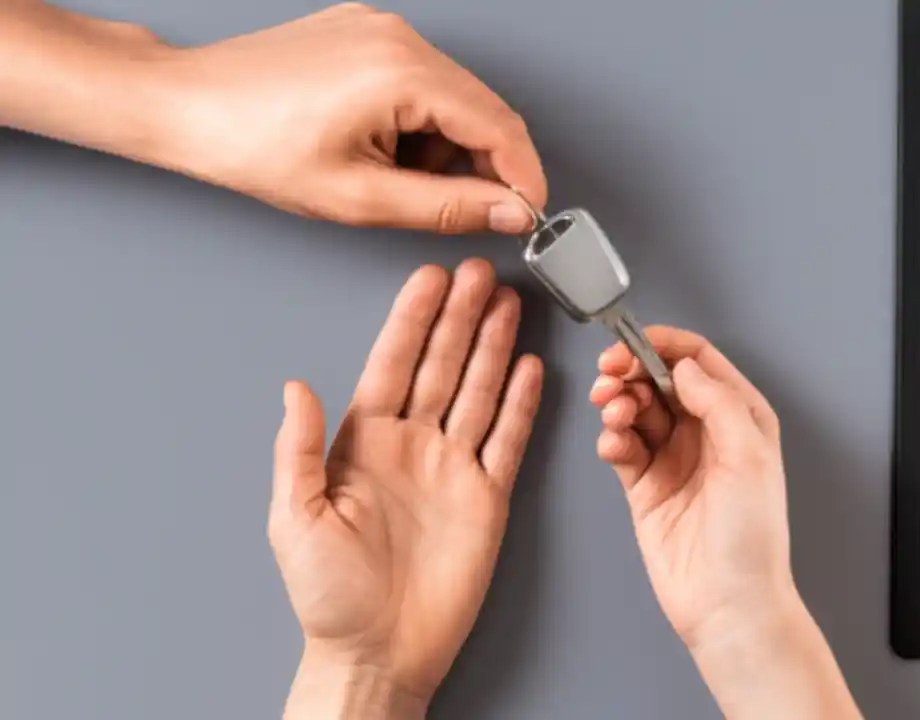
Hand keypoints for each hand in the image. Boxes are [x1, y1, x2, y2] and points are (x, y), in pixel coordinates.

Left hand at [0, 3, 545, 233]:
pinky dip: (421, 123)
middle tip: (468, 213)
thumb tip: (512, 212)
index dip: (524, 178)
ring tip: (398, 181)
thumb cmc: (257, 149)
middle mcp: (401, 38)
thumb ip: (448, 207)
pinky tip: (385, 151)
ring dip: (449, 147)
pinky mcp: (365, 32)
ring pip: (454, 97)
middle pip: (484, 108)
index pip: (500, 126)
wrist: (187, 106)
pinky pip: (420, 81)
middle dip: (486, 166)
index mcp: (404, 72)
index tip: (530, 218)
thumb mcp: (360, 196)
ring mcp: (383, 29)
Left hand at [270, 259, 542, 717]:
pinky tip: (528, 367)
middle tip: (479, 270)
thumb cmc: (328, 595)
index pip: (392, 364)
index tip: (429, 277)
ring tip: (509, 302)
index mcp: (364, 443)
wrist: (380, 652)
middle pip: (441, 366)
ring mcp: (453, 468)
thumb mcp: (296, 519)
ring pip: (478, 391)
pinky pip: (508, 440)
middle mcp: (412, 445)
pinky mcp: (488, 498)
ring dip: (493, 346)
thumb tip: (295, 386)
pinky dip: (520, 404)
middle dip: (460, 317)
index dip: (412, 320)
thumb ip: (300, 450)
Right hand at [591, 327, 859, 718]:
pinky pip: (620, 446)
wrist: (728, 604)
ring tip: (612, 413)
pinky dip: (610, 438)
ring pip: (635, 409)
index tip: (632, 341)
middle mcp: (706, 433)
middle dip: (630, 370)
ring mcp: (673, 459)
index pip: (697, 361)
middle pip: (659, 380)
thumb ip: (717, 402)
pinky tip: (613, 445)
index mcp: (740, 417)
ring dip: (617, 402)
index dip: (663, 343)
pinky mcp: (645, 486)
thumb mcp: (748, 456)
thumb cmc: (751, 539)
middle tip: (609, 374)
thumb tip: (684, 367)